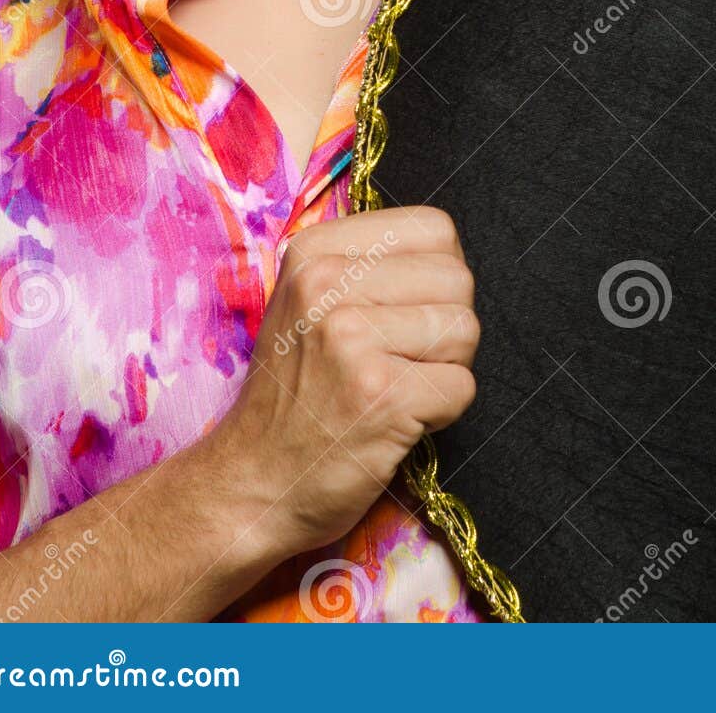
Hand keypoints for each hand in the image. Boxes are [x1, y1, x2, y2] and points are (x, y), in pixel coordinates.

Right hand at [210, 205, 477, 559]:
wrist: (250, 486)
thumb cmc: (294, 396)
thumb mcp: (308, 305)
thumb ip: (368, 267)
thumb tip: (449, 253)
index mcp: (313, 251)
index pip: (433, 229)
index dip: (439, 275)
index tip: (406, 313)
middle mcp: (326, 284)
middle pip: (457, 278)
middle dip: (446, 326)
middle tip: (400, 362)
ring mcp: (350, 339)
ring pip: (465, 330)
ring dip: (445, 370)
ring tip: (395, 389)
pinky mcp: (379, 396)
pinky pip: (462, 387)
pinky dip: (442, 413)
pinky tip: (394, 420)